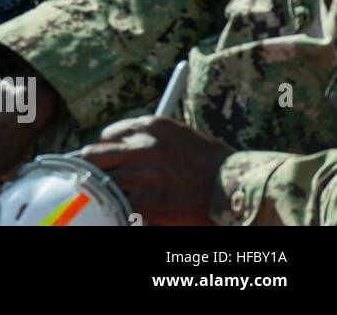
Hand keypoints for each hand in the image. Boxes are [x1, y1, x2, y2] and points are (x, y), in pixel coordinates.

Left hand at [80, 116, 232, 225]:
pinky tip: (134, 214)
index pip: (107, 136)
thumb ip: (149, 140)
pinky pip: (121, 208)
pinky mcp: (153, 203)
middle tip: (105, 182)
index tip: (113, 164)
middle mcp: (145, 145)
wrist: (245, 188)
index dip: (108, 152)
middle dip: (97, 170)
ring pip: (104, 184)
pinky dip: (124, 213)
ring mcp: (147, 174)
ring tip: (121, 199)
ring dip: (110, 193)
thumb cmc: (216, 165)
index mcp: (151, 126)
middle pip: (94, 156)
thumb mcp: (180, 138)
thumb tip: (118, 149)